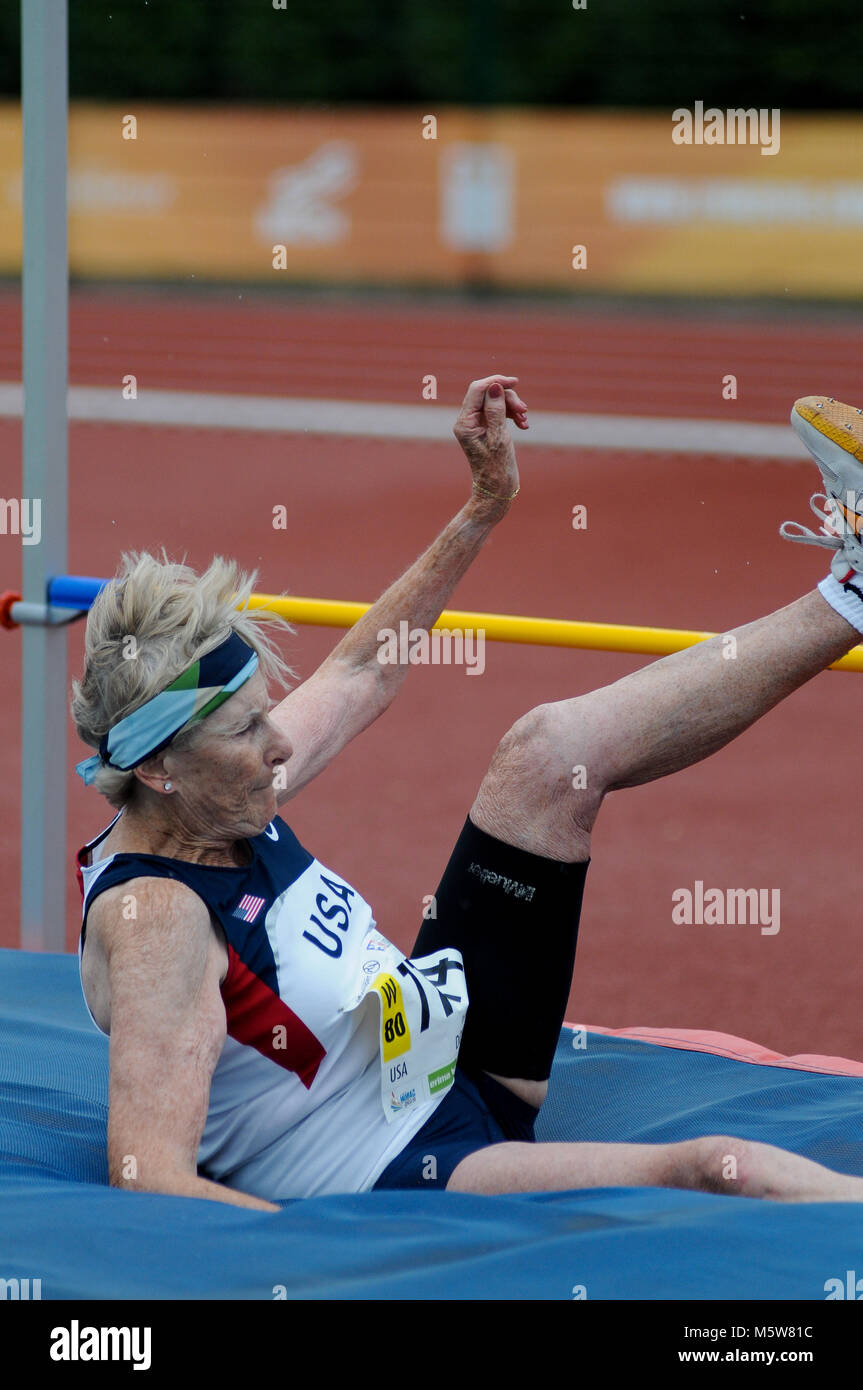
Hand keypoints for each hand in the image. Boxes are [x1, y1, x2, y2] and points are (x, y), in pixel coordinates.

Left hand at [453, 375, 527, 504]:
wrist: (496, 491)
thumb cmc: (497, 468)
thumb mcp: (499, 437)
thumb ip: (496, 410)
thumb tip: (494, 386)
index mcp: (464, 423)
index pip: (478, 390)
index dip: (496, 382)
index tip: (515, 382)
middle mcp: (467, 421)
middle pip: (488, 393)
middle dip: (508, 398)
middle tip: (524, 411)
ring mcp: (476, 425)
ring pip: (495, 401)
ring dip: (512, 407)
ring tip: (525, 420)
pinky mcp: (486, 429)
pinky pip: (499, 412)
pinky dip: (512, 415)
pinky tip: (523, 425)